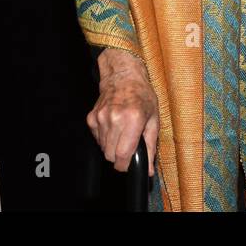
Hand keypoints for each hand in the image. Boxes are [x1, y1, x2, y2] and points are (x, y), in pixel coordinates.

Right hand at [87, 47, 158, 175]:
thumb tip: (149, 169)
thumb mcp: (154, 118)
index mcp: (133, 118)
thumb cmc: (142, 95)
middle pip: (110, 155)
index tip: (130, 165)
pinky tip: (114, 127)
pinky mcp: (92, 118)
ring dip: (112, 147)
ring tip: (123, 133)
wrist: (123, 76)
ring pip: (103, 148)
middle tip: (128, 148)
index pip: (122, 155)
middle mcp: (115, 119)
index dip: (126, 165)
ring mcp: (101, 118)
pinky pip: (97, 139)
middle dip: (119, 157)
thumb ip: (150, 146)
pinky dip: (105, 138)